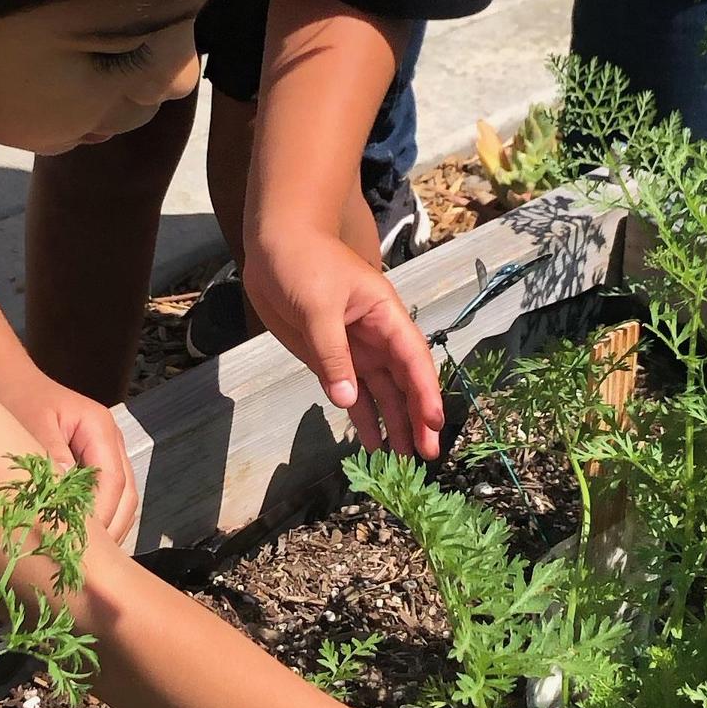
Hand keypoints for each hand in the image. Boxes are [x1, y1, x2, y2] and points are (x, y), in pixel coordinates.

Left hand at [11, 371, 140, 547]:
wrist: (7, 380)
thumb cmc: (16, 399)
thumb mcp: (31, 425)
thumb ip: (50, 457)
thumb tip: (64, 497)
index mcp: (99, 428)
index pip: (112, 480)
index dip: (101, 514)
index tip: (81, 542)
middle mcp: (111, 441)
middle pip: (126, 493)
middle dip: (112, 528)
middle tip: (88, 562)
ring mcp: (106, 453)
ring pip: (122, 498)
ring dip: (110, 528)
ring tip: (88, 559)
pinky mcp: (94, 464)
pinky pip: (107, 496)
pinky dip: (101, 519)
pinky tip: (82, 540)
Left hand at [245, 224, 444, 458]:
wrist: (272, 246)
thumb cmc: (302, 263)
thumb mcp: (318, 306)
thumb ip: (333, 355)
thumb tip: (349, 400)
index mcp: (384, 315)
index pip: (413, 358)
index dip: (426, 392)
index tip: (434, 423)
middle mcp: (377, 337)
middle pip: (405, 382)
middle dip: (417, 417)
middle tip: (427, 455)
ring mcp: (356, 350)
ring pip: (383, 393)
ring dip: (393, 424)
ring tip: (404, 461)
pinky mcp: (332, 360)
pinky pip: (353, 393)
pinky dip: (362, 418)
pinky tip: (370, 444)